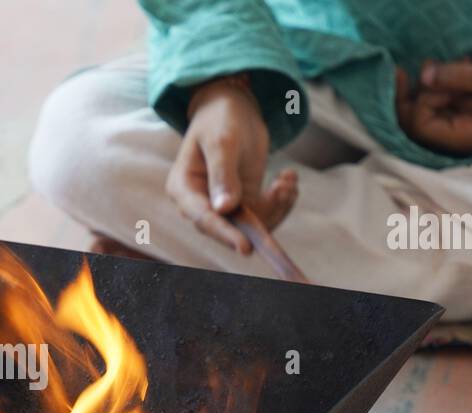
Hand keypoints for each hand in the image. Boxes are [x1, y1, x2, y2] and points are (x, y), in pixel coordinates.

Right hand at [167, 75, 297, 253]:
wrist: (232, 106)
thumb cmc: (219, 118)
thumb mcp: (221, 140)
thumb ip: (222, 174)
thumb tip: (224, 209)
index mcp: (183, 189)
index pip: (202, 218)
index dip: (224, 234)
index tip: (246, 247)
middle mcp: (200, 203)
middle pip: (229, 228)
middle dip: (261, 214)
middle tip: (283, 190)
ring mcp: (223, 205)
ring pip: (252, 225)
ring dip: (277, 207)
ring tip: (288, 180)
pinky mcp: (244, 202)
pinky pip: (265, 214)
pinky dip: (282, 200)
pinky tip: (288, 177)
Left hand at [396, 49, 471, 154]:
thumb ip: (458, 78)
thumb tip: (423, 75)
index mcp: (463, 137)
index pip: (418, 125)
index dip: (412, 101)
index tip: (418, 73)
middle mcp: (457, 139)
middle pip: (417, 121)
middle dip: (419, 92)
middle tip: (430, 63)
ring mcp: (462, 128)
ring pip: (430, 110)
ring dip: (436, 84)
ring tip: (459, 62)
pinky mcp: (468, 116)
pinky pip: (446, 103)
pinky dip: (448, 85)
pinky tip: (465, 66)